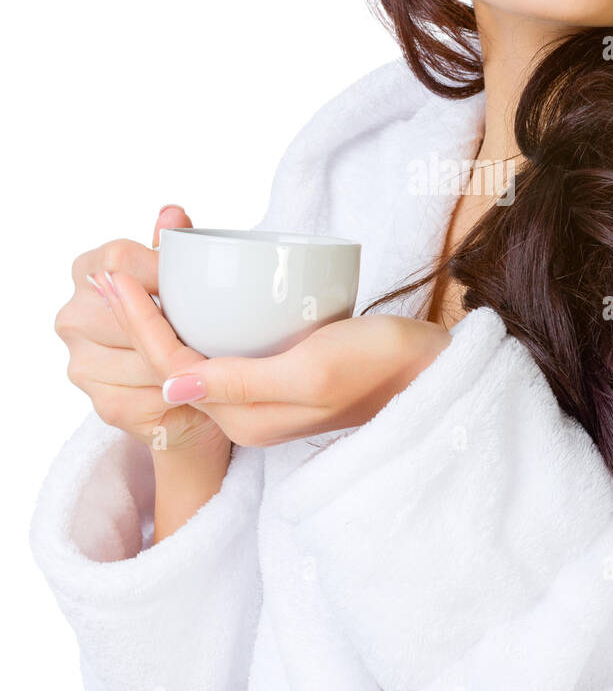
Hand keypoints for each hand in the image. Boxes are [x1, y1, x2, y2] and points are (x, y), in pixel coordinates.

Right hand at [54, 206, 231, 457]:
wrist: (185, 383)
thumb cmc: (183, 318)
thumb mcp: (182, 275)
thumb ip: (175, 244)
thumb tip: (173, 213)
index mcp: (87, 271)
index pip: (119, 261)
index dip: (163, 272)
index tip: (194, 284)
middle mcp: (73, 316)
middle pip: (130, 314)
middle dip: (175, 324)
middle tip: (213, 326)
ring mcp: (82, 363)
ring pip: (145, 358)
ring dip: (183, 361)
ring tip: (213, 355)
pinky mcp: (103, 403)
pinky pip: (152, 395)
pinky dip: (182, 390)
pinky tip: (198, 384)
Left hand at [99, 271, 453, 448]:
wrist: (428, 372)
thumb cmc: (380, 365)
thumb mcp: (311, 373)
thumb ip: (242, 383)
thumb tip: (170, 390)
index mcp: (247, 418)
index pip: (173, 368)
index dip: (138, 323)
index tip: (113, 276)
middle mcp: (246, 413)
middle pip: (174, 364)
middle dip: (137, 320)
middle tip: (106, 272)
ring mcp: (261, 397)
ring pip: (192, 358)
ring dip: (159, 321)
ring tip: (132, 279)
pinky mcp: (278, 378)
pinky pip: (219, 353)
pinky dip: (194, 323)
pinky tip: (185, 295)